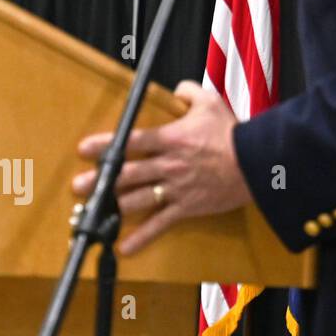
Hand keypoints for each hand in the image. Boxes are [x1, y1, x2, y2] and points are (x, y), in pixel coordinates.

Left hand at [72, 80, 251, 254]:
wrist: (256, 162)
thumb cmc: (233, 133)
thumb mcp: (212, 103)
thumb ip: (190, 92)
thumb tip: (177, 88)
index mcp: (172, 139)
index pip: (132, 141)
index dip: (106, 145)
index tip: (84, 149)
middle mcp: (169, 165)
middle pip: (127, 174)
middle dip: (100, 181)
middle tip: (78, 186)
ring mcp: (176, 188)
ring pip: (137, 199)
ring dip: (112, 207)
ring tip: (92, 213)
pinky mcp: (187, 207)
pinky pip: (161, 224)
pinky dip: (142, 237)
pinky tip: (124, 247)